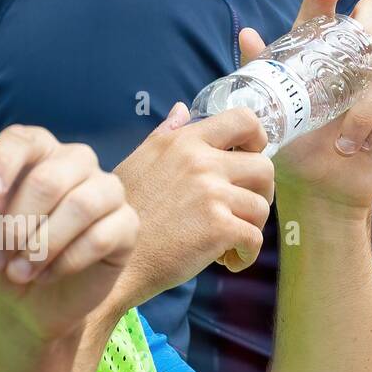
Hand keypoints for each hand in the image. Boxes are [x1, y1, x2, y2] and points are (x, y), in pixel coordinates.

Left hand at [0, 125, 138, 342]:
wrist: (26, 303)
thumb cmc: (0, 256)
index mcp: (37, 152)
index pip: (23, 140)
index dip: (2, 165)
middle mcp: (75, 162)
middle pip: (49, 179)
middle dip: (18, 224)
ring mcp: (106, 191)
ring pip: (81, 205)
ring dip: (43, 245)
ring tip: (19, 272)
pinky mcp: (126, 225)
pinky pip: (102, 236)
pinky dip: (67, 262)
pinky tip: (47, 276)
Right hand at [108, 105, 275, 311]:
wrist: (107, 258)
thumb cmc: (122, 215)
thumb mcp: (137, 162)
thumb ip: (164, 135)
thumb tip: (183, 110)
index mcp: (183, 142)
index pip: (243, 119)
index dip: (258, 140)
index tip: (251, 159)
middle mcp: (200, 162)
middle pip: (264, 166)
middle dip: (261, 192)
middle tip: (243, 210)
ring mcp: (211, 194)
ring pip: (261, 207)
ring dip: (251, 227)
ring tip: (228, 242)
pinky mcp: (219, 228)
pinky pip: (255, 240)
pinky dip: (246, 255)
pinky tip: (228, 261)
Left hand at [240, 0, 371, 213]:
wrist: (317, 186)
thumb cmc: (292, 145)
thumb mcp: (271, 110)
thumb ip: (259, 72)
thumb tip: (246, 33)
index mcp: (315, 48)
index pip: (324, 0)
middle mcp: (349, 54)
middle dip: (369, 24)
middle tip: (360, 52)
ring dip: (360, 112)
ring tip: (341, 143)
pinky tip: (359, 145)